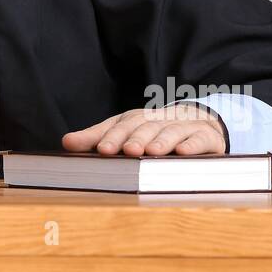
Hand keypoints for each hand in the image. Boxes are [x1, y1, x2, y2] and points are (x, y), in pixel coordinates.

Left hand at [62, 103, 226, 156]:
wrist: (198, 123)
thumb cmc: (153, 132)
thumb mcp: (125, 133)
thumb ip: (96, 138)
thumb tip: (65, 143)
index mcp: (137, 119)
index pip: (122, 126)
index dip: (112, 137)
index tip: (102, 150)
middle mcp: (158, 119)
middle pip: (146, 127)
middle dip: (135, 138)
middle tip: (126, 151)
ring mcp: (183, 126)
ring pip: (171, 131)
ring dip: (161, 141)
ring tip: (151, 152)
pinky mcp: (205, 136)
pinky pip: (199, 139)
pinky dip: (191, 144)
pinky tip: (183, 152)